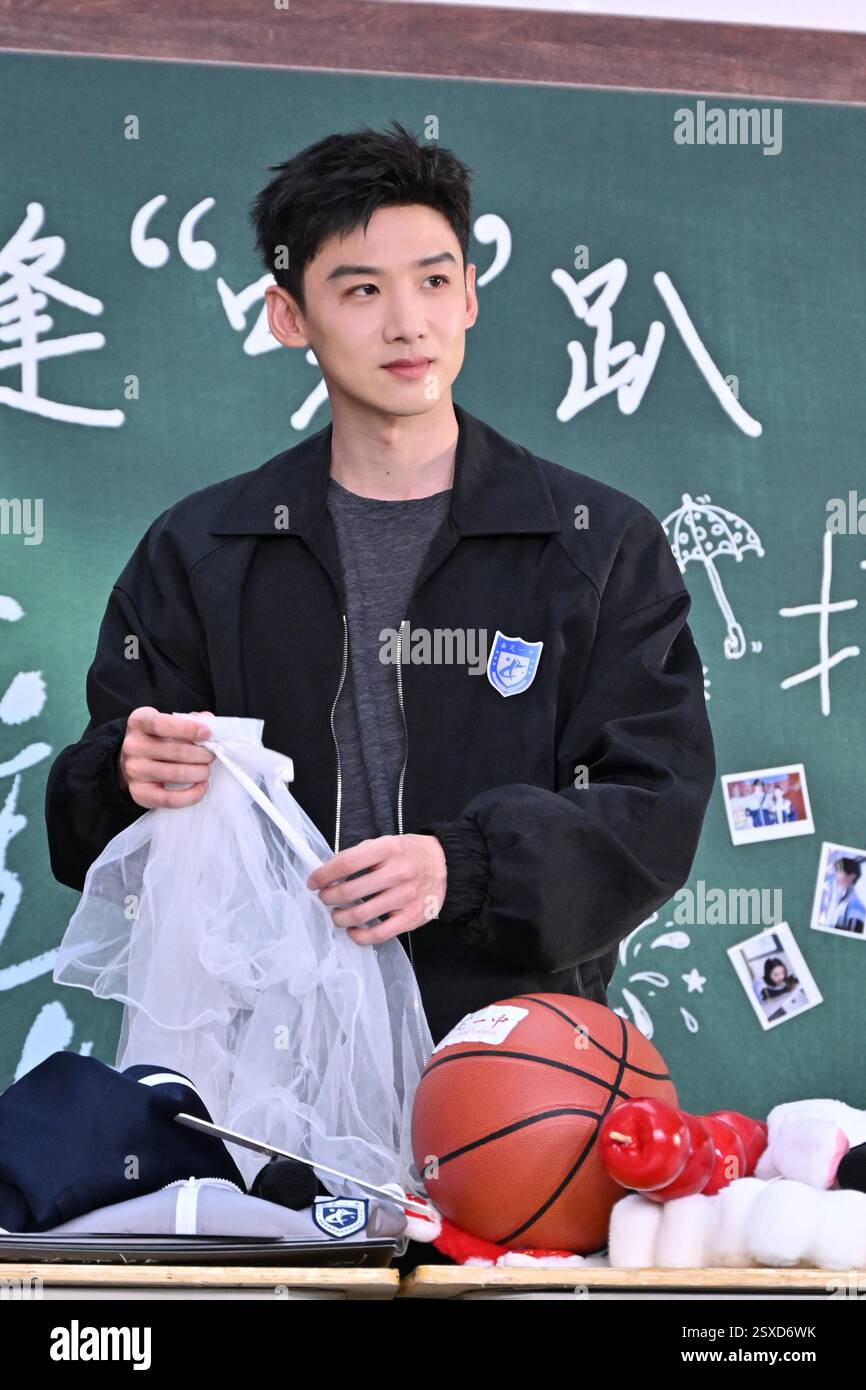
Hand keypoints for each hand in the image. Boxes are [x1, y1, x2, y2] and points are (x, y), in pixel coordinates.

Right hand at [118, 707, 215, 808]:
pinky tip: (201, 786)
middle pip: (177, 752)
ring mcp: (134, 770)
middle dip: (203, 754)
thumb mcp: (168, 721)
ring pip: (177, 774)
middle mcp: (133, 746)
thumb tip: (209, 721)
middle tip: (211, 755)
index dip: (188, 729)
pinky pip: (171, 799)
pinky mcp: (140, 793)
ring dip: (200, 772)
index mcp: (139, 722)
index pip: (162, 725)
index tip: (207, 733)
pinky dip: (192, 794)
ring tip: (205, 769)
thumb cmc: (157, 738)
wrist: (132, 761)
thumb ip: (189, 720)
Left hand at [305, 833, 446, 944]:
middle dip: (328, 897)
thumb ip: (360, 855)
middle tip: (325, 898)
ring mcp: (406, 897)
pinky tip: (354, 931)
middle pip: (350, 891)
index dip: (324, 875)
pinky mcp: (412, 918)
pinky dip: (360, 936)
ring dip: (340, 917)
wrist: (446, 865)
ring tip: (337, 914)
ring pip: (361, 915)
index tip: (313, 882)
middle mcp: (398, 873)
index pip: (346, 863)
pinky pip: (379, 934)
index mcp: (388, 849)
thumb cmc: (409, 854)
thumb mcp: (386, 843)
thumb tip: (329, 873)